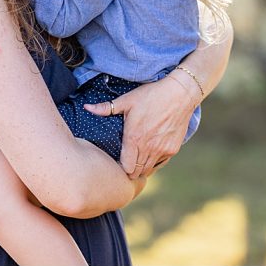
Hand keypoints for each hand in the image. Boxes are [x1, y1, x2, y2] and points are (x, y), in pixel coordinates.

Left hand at [83, 74, 200, 178]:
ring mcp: (162, 150)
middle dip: (129, 170)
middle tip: (124, 163)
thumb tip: (86, 107)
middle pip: (136, 171)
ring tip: (135, 161)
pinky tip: (148, 155)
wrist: (179, 94)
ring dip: (141, 168)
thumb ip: (106, 108)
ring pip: (148, 169)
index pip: (125, 166)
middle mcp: (148, 147)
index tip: (116, 162)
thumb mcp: (126, 100)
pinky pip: (160, 163)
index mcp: (134, 138)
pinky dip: (154, 162)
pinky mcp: (172, 149)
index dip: (119, 167)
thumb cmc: (150, 95)